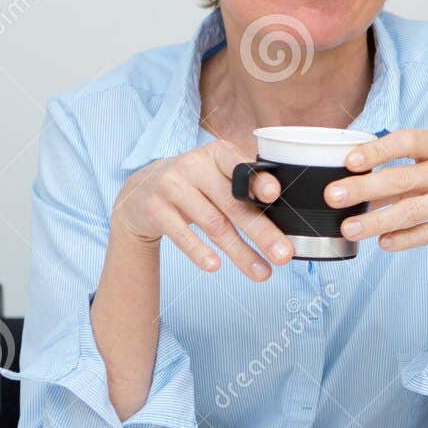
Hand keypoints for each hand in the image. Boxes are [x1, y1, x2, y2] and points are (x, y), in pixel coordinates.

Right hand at [112, 139, 293, 279]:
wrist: (141, 191)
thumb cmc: (195, 184)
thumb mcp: (217, 174)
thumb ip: (245, 186)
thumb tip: (287, 213)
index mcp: (217, 154)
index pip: (239, 166)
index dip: (258, 180)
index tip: (275, 195)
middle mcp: (193, 166)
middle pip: (233, 203)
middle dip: (262, 232)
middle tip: (284, 255)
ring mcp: (171, 187)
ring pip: (213, 224)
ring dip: (240, 252)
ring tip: (263, 273)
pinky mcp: (155, 210)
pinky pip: (182, 235)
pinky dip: (199, 252)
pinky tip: (215, 267)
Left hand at [325, 129, 427, 255]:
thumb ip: (396, 171)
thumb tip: (347, 183)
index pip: (408, 141)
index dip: (378, 150)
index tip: (349, 161)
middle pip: (404, 179)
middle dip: (365, 188)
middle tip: (333, 196)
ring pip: (412, 211)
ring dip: (376, 221)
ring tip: (349, 228)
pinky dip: (403, 239)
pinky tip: (382, 242)